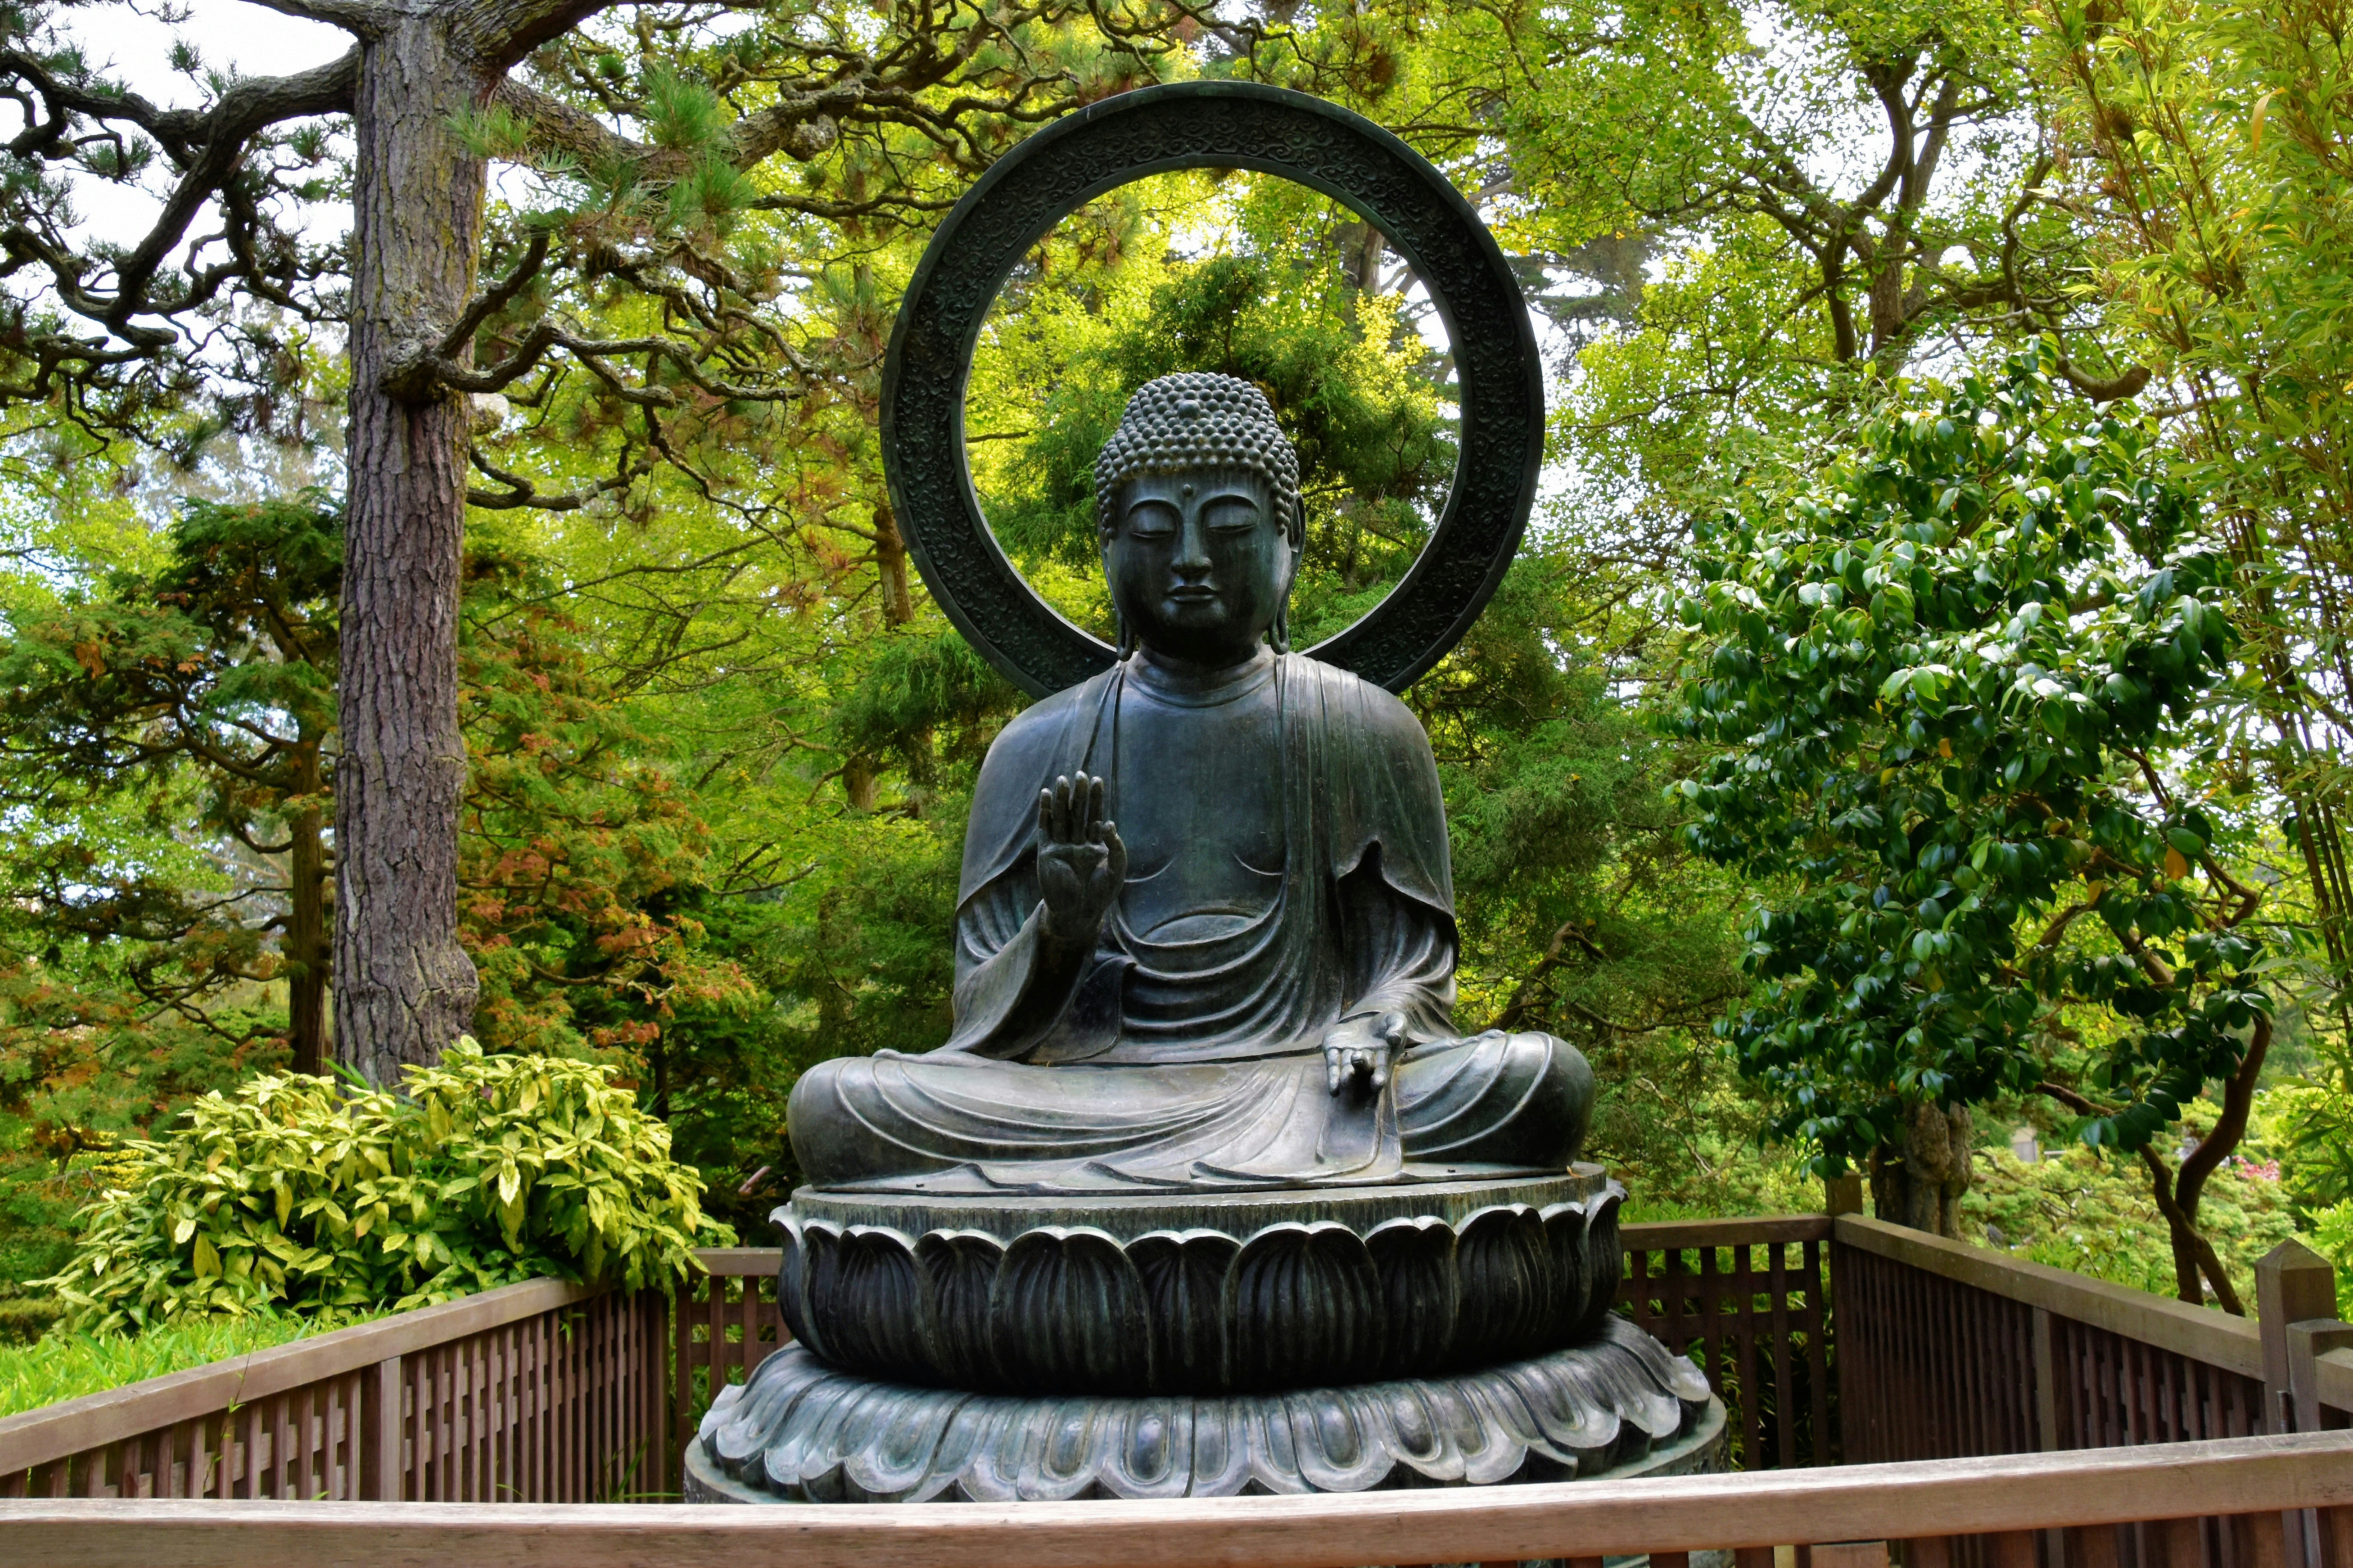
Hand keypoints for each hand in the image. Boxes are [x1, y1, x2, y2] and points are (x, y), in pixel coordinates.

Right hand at [1035, 772, 1126, 948]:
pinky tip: (1045, 796)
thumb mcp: (1116, 869)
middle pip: (1078, 813)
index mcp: (1095, 846)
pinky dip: (1045, 812)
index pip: (1095, 816)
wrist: (1079, 914)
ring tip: (1063, 780)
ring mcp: (1062, 847)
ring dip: (1062, 799)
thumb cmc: (1101, 895)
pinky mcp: (1048, 854)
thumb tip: (1109, 823)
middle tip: (1080, 773)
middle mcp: (1078, 844)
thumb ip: (1115, 846)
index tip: (1097, 780)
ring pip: (1062, 817)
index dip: (1096, 799)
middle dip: (1079, 794)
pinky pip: (1046, 829)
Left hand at [1324, 1010, 1406, 1094]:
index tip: (1377, 1083)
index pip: (1381, 1069)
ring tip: (1344, 1081)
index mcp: (1382, 1056)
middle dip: (1360, 1066)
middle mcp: (1365, 1061)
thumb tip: (1393, 1038)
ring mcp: (1348, 1057)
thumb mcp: (1396, 1021)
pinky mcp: (1334, 1051)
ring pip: (1347, 1069)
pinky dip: (1332, 1077)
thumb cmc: (1385, 1023)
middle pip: (1362, 1067)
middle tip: (1357, 1059)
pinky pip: (1332, 1065)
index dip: (1379, 1076)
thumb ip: (1397, 1029)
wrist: (1365, 1020)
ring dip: (1345, 1076)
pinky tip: (1333, 1090)